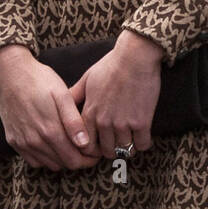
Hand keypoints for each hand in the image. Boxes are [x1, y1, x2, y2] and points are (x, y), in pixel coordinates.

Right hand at [0, 43, 102, 171]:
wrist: (9, 73)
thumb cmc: (39, 80)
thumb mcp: (62, 95)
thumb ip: (73, 121)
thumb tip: (85, 143)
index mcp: (50, 131)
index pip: (74, 160)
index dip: (89, 160)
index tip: (96, 153)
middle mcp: (35, 141)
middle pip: (63, 164)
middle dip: (79, 160)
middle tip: (88, 150)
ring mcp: (23, 143)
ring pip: (49, 164)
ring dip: (63, 159)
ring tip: (72, 146)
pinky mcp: (13, 141)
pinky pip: (33, 160)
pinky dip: (46, 158)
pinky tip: (52, 145)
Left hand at [68, 30, 163, 160]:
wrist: (135, 57)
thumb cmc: (111, 65)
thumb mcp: (87, 78)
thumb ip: (75, 95)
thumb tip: (65, 104)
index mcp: (90, 113)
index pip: (86, 145)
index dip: (93, 149)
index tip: (100, 145)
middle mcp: (104, 122)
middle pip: (106, 151)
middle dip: (111, 150)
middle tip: (117, 144)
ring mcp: (123, 124)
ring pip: (124, 150)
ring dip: (128, 147)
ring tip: (131, 140)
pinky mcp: (141, 122)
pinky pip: (142, 144)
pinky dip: (142, 143)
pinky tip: (142, 136)